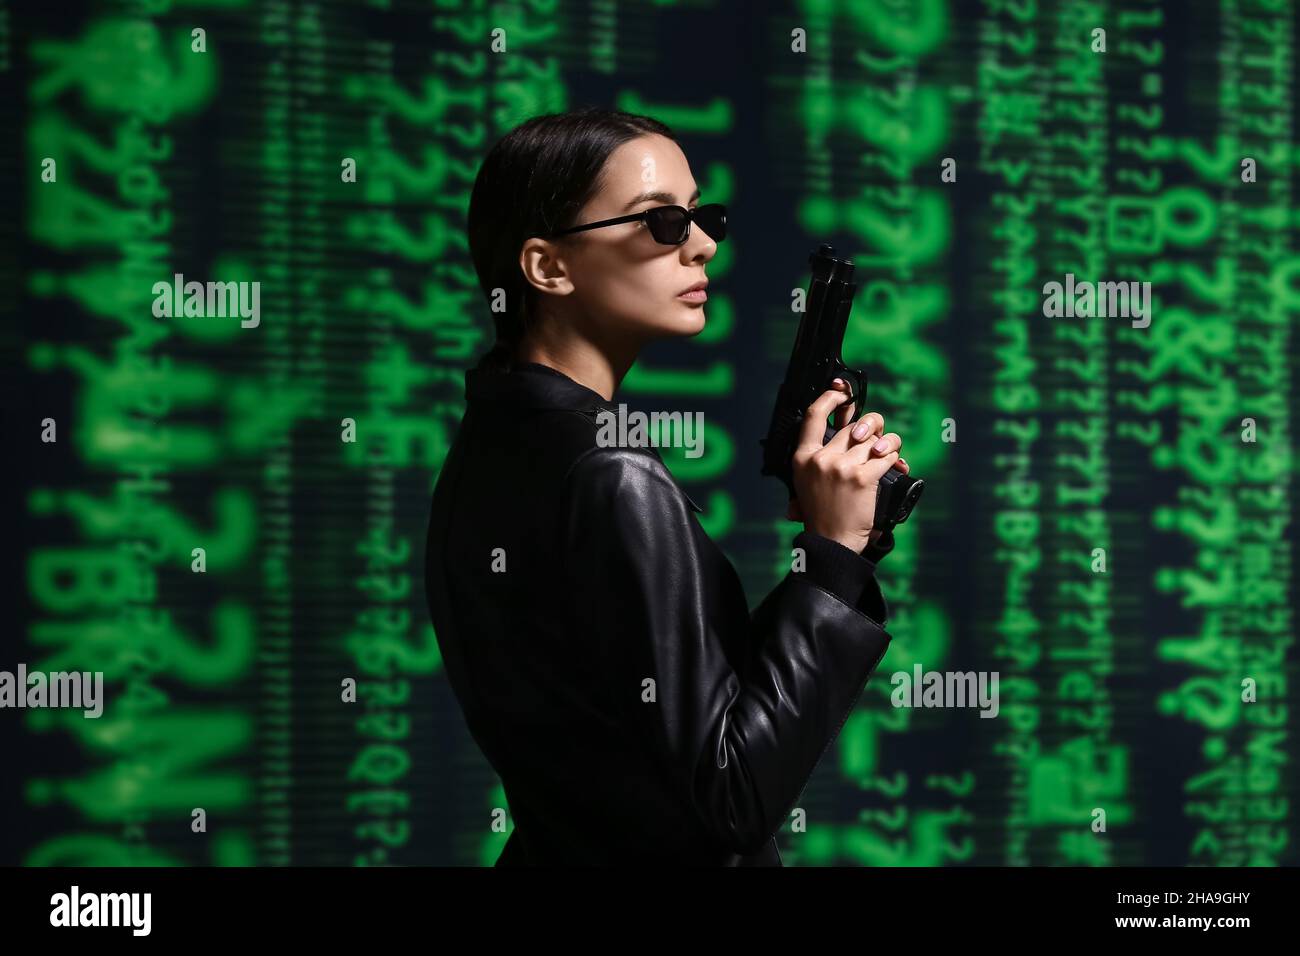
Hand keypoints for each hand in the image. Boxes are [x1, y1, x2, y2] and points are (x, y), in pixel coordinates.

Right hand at [785, 378, 906, 551]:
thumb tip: (852, 427)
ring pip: (873, 440)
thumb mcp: (808, 481)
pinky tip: (893, 467)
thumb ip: (824, 454)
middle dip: (870, 429)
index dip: (831, 397)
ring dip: (886, 445)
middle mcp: (820, 459)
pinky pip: (886, 456)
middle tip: (875, 441)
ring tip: (885, 454)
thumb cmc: (823, 513)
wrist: (832, 542)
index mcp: (803, 457)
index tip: (843, 391)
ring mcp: (841, 467)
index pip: (814, 415)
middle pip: (852, 427)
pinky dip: (894, 460)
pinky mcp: (862, 477)